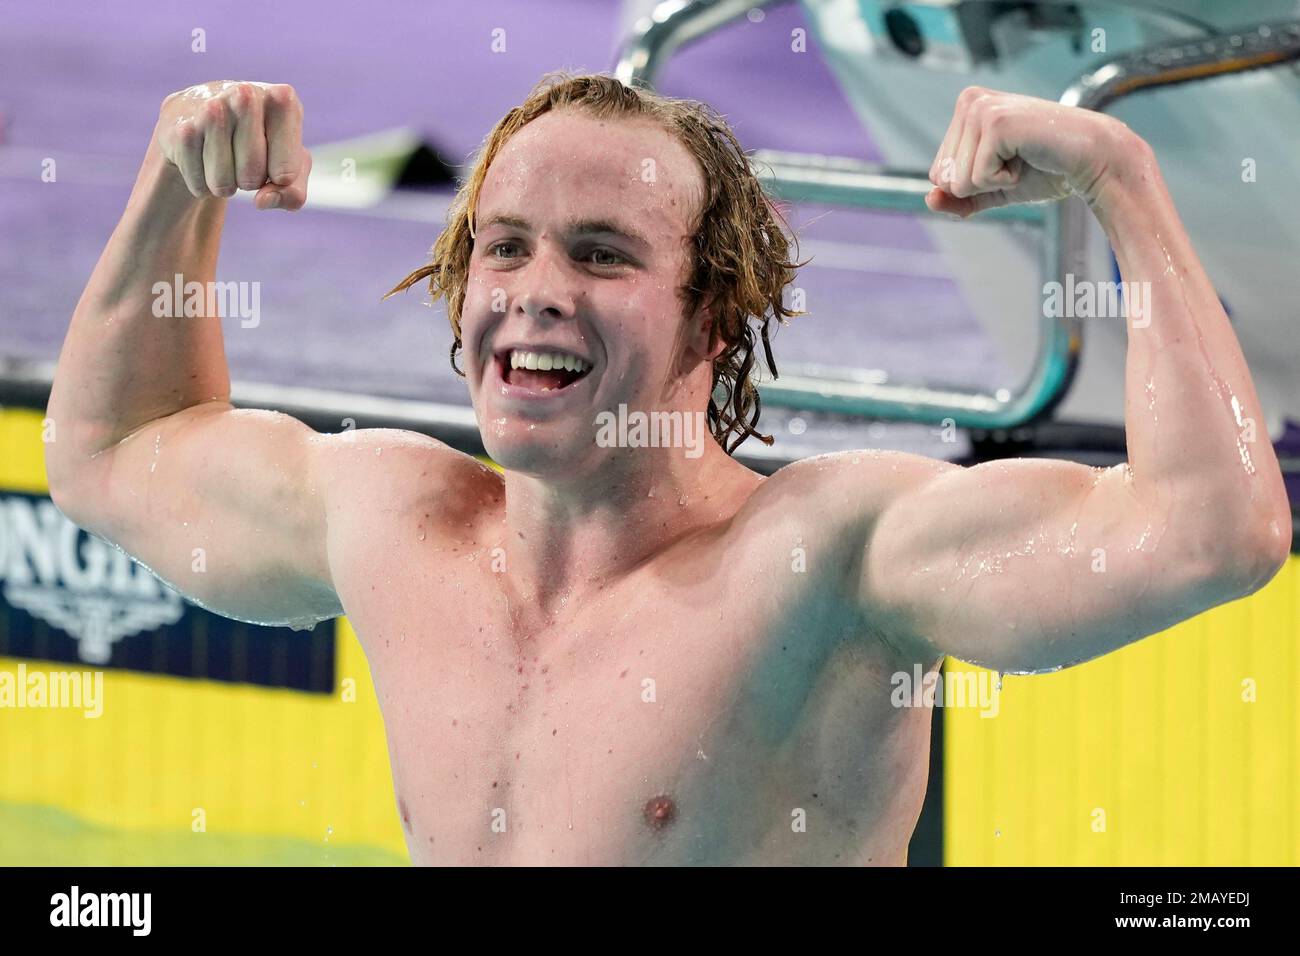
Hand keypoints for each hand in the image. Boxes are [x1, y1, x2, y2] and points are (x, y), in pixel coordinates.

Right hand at [154, 81, 310, 209]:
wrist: (203, 116)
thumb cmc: (259, 144)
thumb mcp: (287, 167)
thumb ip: (293, 192)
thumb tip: (263, 200)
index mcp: (281, 99)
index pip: (288, 169)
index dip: (281, 180)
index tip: (280, 172)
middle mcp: (244, 93)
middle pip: (252, 175)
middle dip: (251, 182)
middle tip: (248, 165)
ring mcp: (208, 107)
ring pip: (222, 182)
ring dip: (225, 186)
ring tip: (225, 162)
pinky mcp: (178, 128)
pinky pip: (198, 183)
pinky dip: (202, 185)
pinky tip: (202, 161)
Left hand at [925, 86, 1137, 217]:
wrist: (1093, 160)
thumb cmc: (1046, 170)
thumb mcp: (993, 189)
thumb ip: (959, 198)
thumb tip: (929, 199)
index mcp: (965, 108)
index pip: (938, 172)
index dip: (972, 183)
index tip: (1006, 162)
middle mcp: (969, 101)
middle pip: (944, 176)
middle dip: (980, 183)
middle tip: (1016, 161)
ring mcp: (981, 109)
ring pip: (958, 180)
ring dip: (994, 181)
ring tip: (1023, 157)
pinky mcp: (996, 124)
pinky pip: (977, 178)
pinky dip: (1004, 180)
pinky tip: (1027, 157)